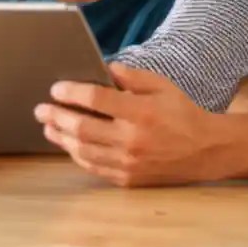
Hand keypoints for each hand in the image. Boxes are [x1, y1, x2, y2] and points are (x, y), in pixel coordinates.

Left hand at [33, 63, 229, 186]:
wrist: (205, 150)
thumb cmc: (183, 114)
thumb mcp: (163, 86)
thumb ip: (132, 76)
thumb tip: (104, 67)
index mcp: (141, 112)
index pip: (96, 100)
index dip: (72, 93)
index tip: (57, 88)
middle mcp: (132, 139)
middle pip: (82, 128)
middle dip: (57, 116)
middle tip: (41, 109)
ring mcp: (129, 162)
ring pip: (83, 151)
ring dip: (61, 138)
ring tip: (49, 127)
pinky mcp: (128, 179)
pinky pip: (94, 168)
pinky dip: (78, 156)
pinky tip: (70, 145)